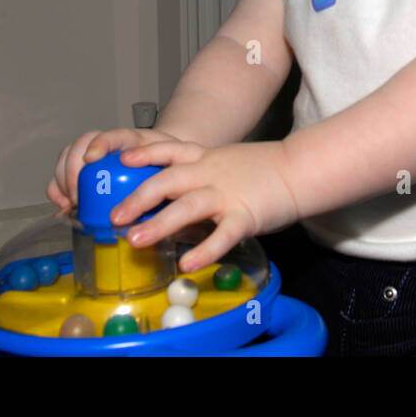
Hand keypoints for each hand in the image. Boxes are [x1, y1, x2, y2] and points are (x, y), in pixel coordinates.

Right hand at [45, 128, 181, 213]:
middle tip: (78, 196)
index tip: (92, 159)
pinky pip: (62, 173)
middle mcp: (111, 145)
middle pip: (82, 144)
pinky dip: (57, 189)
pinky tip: (63, 205)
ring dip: (63, 180)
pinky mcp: (84, 169)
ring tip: (71, 203)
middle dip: (74, 170)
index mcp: (135, 141)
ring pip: (68, 156)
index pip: (114, 135)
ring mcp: (95, 154)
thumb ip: (166, 185)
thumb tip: (154, 211)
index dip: (100, 144)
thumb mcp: (174, 173)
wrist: (169, 162)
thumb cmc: (170, 169)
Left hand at [111, 139, 301, 273]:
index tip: (121, 160)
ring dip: (159, 224)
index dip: (145, 154)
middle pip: (168, 181)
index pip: (170, 151)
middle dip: (138, 198)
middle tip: (114, 217)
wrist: (301, 170)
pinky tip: (187, 265)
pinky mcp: (245, 216)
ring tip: (135, 241)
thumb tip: (171, 194)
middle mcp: (211, 173)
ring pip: (188, 207)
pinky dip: (203, 251)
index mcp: (206, 159)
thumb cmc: (263, 169)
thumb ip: (200, 174)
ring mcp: (228, 194)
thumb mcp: (226, 162)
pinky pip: (222, 236)